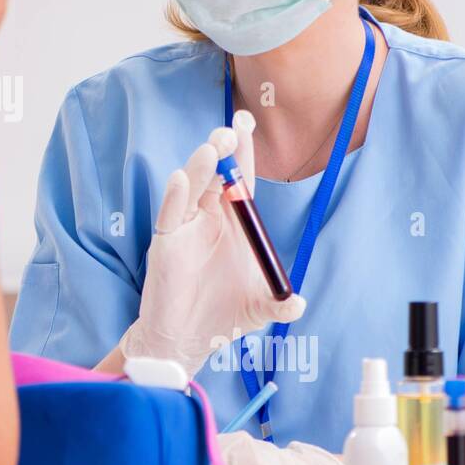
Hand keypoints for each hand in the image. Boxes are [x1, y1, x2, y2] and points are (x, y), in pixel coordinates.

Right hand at [119, 111, 304, 376]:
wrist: (186, 341)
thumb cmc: (221, 317)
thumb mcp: (260, 308)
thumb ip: (280, 302)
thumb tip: (298, 303)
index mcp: (234, 225)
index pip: (241, 180)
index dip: (244, 153)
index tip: (247, 123)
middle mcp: (208, 219)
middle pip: (215, 176)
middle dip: (223, 151)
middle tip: (231, 129)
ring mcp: (185, 229)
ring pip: (192, 189)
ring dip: (201, 167)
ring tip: (212, 148)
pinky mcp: (165, 244)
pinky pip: (170, 216)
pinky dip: (175, 197)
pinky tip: (182, 180)